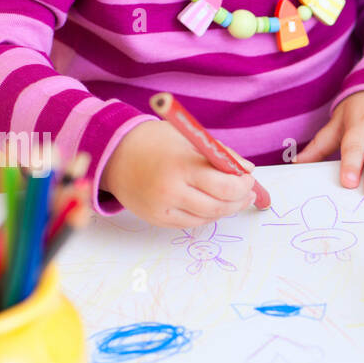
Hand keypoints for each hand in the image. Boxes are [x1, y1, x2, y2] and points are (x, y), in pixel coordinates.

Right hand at [102, 121, 256, 227]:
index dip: (243, 186)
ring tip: (232, 199)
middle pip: (219, 206)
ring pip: (207, 217)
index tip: (248, 179)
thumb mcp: (189, 139)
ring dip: (225, 210)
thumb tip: (248, 170)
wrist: (115, 154)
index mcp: (181, 166)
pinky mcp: (157, 219)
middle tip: (247, 194)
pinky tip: (211, 204)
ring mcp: (163, 208)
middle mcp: (171, 190)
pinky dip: (206, 215)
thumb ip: (221, 153)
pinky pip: (191, 222)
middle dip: (239, 201)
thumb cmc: (156, 142)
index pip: (225, 186)